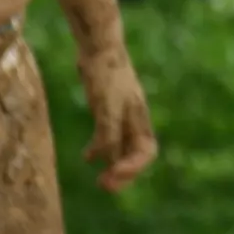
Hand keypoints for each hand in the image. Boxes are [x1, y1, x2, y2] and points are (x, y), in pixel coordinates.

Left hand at [77, 47, 156, 191]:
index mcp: (139, 117)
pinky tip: (87, 158)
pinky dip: (99, 150)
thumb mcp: (106, 108)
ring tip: (99, 180)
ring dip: (112, 166)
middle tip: (104, 187)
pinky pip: (107, 138)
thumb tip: (110, 162)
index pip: (146, 151)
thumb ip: (109, 135)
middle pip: (135, 155)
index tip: (112, 175)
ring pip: (122, 148)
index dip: (132, 168)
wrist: (98, 47)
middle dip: (123, 174)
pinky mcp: (107, 110)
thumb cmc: (105, 76)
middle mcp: (134, 118)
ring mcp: (121, 114)